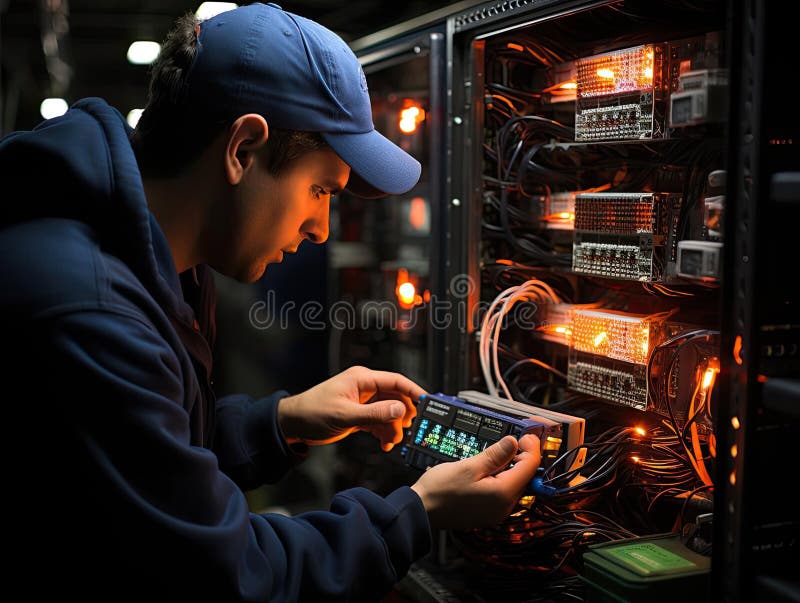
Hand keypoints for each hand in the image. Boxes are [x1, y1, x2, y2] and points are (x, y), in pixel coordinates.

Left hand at [277, 366, 422, 450]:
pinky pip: (379, 421)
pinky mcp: (359, 414)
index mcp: (362, 379)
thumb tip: (399, 410)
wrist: (292, 425)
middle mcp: (365, 387)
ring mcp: (363, 401)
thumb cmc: (312, 413)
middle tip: (406, 431)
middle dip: (402, 416)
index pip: (396, 380)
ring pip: (389, 412)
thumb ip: (374, 414)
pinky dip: (384, 432)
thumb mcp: (345, 415)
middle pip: (395, 398)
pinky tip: (384, 442)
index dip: (413, 391)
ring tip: (390, 441)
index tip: (427, 403)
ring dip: (392, 427)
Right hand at [410, 434, 540, 529]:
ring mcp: (497, 511)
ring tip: (504, 450)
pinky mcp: (489, 511)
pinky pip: (505, 492)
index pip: (529, 467)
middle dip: (525, 456)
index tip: (525, 434)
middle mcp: (505, 506)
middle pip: (526, 477)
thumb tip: (513, 442)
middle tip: (517, 438)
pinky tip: (495, 466)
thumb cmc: (440, 490)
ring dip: (515, 466)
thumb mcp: (468, 466)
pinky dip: (505, 477)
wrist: (421, 510)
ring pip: (516, 484)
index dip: (531, 447)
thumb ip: (495, 455)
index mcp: (503, 494)